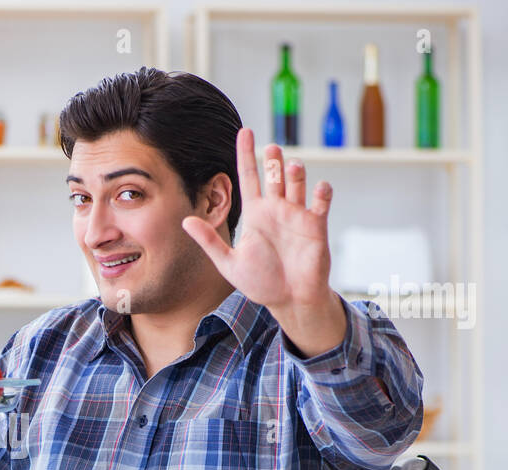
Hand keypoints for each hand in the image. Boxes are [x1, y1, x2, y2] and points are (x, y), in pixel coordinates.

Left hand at [181, 127, 345, 356]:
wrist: (289, 300)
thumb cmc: (261, 282)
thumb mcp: (228, 263)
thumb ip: (209, 241)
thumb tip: (186, 221)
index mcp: (256, 214)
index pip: (249, 177)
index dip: (246, 154)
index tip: (244, 132)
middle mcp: (276, 209)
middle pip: (274, 175)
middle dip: (273, 160)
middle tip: (271, 149)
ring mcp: (297, 215)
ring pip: (297, 184)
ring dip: (295, 173)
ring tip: (291, 166)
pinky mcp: (316, 226)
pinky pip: (321, 204)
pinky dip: (322, 193)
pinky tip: (319, 188)